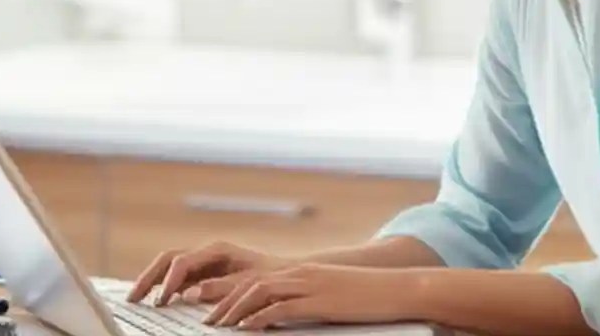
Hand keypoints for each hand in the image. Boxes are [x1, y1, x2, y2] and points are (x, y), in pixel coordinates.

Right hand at [125, 241, 293, 305]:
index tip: (160, 301)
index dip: (167, 281)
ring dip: (152, 280)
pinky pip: (178, 276)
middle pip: (168, 259)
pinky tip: (156, 300)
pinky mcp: (205, 273)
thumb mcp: (247, 283)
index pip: (182, 261)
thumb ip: (218, 288)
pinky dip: (164, 286)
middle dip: (149, 277)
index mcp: (217, 250)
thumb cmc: (272, 278)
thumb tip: (188, 294)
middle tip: (134, 298)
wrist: (288, 275)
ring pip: (170, 266)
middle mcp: (208, 252)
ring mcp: (205, 262)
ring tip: (137, 298)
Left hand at [203, 263, 421, 330]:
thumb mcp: (328, 297)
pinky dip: (261, 317)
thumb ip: (303, 304)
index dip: (229, 291)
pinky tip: (248, 328)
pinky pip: (282, 307)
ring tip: (217, 324)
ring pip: (259, 292)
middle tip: (203, 318)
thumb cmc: (365, 297)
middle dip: (222, 300)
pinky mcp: (319, 300)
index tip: (209, 306)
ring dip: (234, 309)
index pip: (255, 279)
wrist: (396, 288)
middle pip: (250, 283)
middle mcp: (300, 274)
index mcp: (300, 272)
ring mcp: (309, 285)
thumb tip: (278, 320)